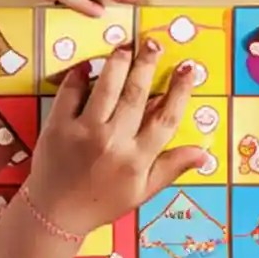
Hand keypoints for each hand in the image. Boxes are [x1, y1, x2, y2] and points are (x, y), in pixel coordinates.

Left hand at [21, 38, 205, 235]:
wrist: (54, 214)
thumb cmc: (101, 202)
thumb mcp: (141, 192)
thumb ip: (171, 167)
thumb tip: (204, 153)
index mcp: (137, 159)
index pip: (166, 118)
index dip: (180, 90)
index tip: (188, 69)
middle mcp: (113, 142)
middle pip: (137, 94)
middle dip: (148, 64)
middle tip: (154, 43)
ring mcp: (84, 133)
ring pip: (107, 87)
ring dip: (118, 62)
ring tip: (126, 46)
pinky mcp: (58, 127)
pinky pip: (70, 93)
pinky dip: (79, 76)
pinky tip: (87, 65)